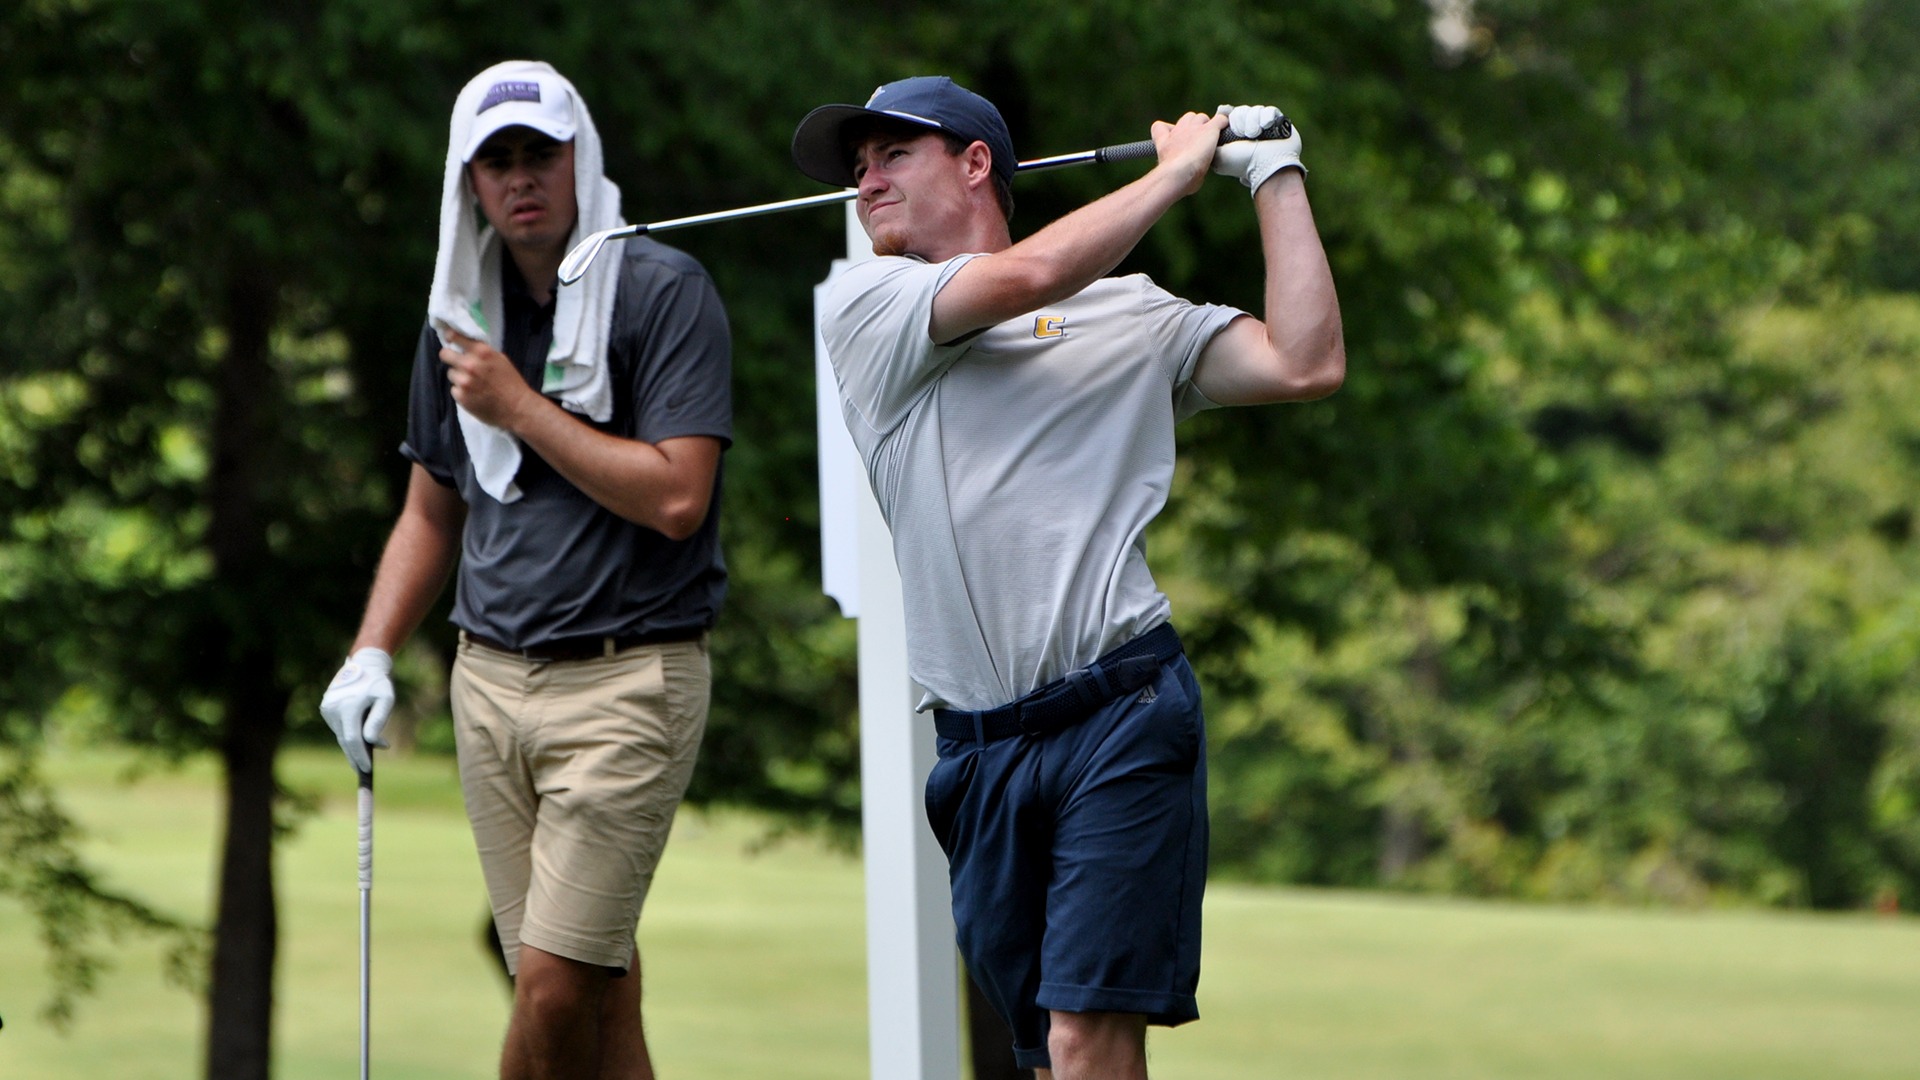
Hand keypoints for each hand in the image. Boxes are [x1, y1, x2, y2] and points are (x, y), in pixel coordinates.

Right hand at [319, 648, 393, 773]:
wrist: (364, 664)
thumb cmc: (378, 682)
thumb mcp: (386, 699)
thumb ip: (378, 720)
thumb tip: (371, 742)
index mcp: (347, 707)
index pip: (352, 739)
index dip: (359, 756)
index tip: (367, 769)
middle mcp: (333, 709)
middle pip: (345, 740)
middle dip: (356, 756)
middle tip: (365, 770)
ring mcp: (327, 708)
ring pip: (342, 734)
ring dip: (354, 744)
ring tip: (368, 752)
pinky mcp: (326, 708)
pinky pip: (339, 727)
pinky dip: (348, 734)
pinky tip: (359, 738)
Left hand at [440, 330, 534, 428]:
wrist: (517, 408)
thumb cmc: (512, 383)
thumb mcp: (500, 359)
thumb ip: (482, 352)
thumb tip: (464, 346)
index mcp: (481, 352)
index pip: (454, 337)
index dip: (451, 338)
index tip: (450, 340)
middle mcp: (470, 364)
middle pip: (445, 354)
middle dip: (450, 357)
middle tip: (457, 363)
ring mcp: (464, 381)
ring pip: (451, 374)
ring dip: (459, 377)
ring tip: (474, 384)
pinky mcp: (461, 396)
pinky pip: (454, 389)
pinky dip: (462, 392)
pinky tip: (474, 395)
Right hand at [1150, 111, 1230, 196]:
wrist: (1178, 173)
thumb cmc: (1174, 180)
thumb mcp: (1171, 172)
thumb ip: (1180, 166)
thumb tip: (1192, 175)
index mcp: (1165, 142)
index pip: (1159, 127)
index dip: (1168, 130)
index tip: (1174, 138)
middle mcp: (1178, 131)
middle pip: (1187, 118)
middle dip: (1193, 126)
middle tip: (1199, 140)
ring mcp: (1194, 128)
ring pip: (1201, 117)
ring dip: (1206, 125)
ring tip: (1211, 138)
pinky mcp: (1209, 129)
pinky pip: (1220, 119)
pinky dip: (1223, 123)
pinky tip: (1224, 131)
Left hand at [1210, 105, 1303, 193]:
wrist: (1266, 166)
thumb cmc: (1243, 162)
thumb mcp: (1219, 155)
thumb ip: (1212, 141)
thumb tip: (1210, 128)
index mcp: (1238, 136)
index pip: (1234, 116)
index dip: (1233, 118)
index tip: (1231, 123)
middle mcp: (1252, 130)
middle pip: (1244, 111)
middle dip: (1242, 120)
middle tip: (1244, 133)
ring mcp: (1267, 127)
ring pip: (1256, 110)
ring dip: (1253, 120)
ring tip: (1255, 133)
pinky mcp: (1280, 124)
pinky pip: (1270, 111)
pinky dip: (1266, 117)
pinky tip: (1265, 126)